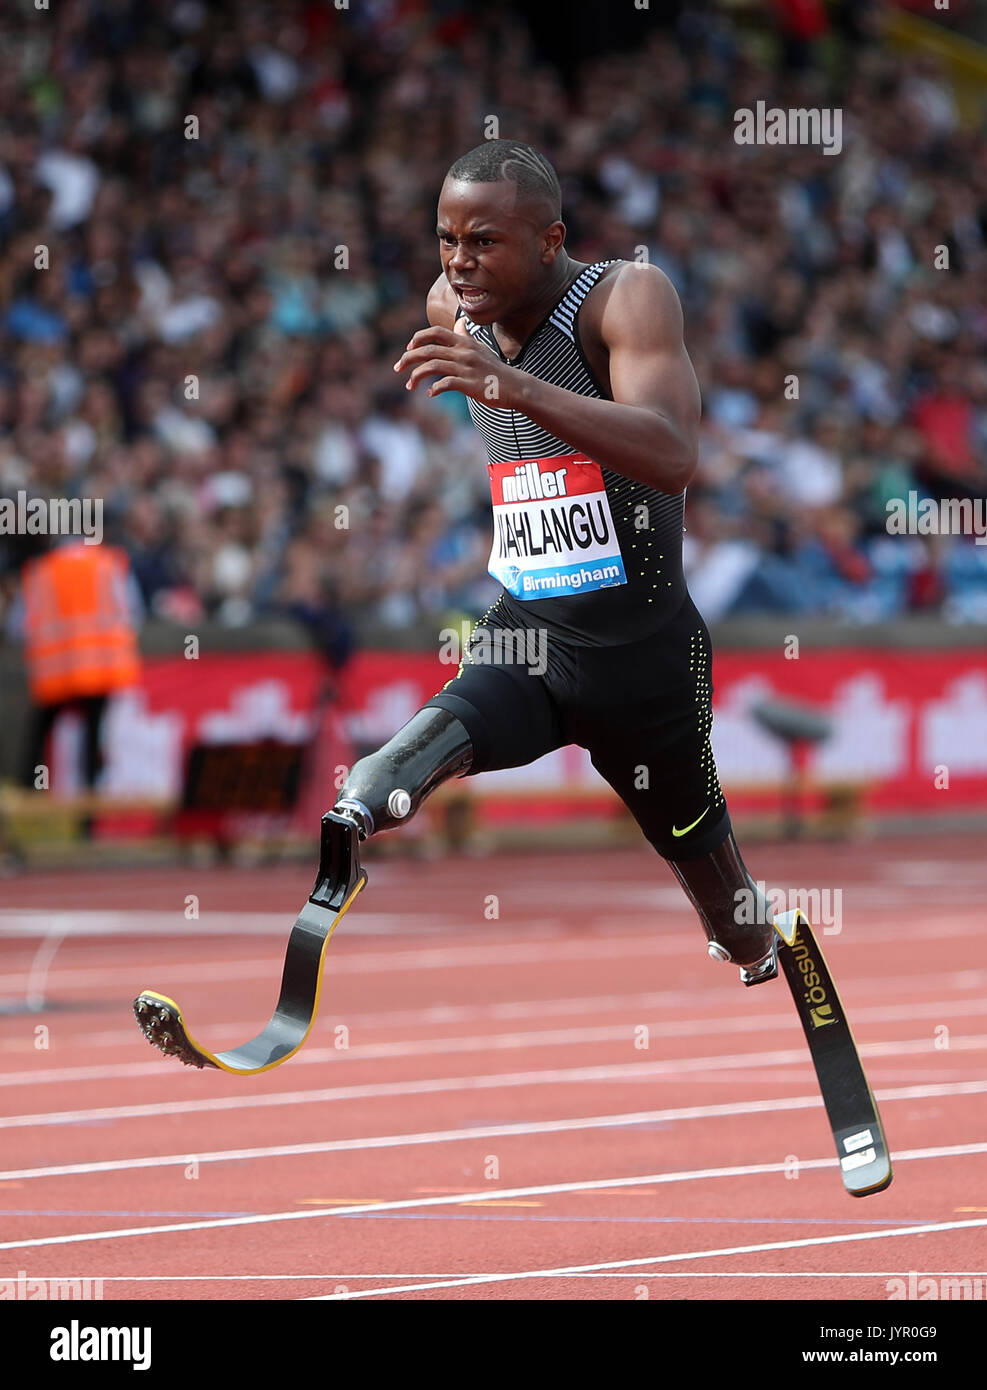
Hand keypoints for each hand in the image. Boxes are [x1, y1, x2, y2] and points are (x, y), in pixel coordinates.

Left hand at [393, 324, 519, 408]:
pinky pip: (445, 384)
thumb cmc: (495, 369)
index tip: (409, 348)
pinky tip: (430, 393)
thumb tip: (459, 324)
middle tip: (397, 368)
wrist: (514, 386)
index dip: (419, 338)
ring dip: (416, 376)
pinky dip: (434, 389)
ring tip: (409, 386)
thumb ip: (466, 337)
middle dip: (408, 358)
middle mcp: (463, 352)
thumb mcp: (481, 348)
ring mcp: (465, 368)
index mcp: (464, 342)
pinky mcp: (469, 384)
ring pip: (432, 367)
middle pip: (428, 350)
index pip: (436, 333)